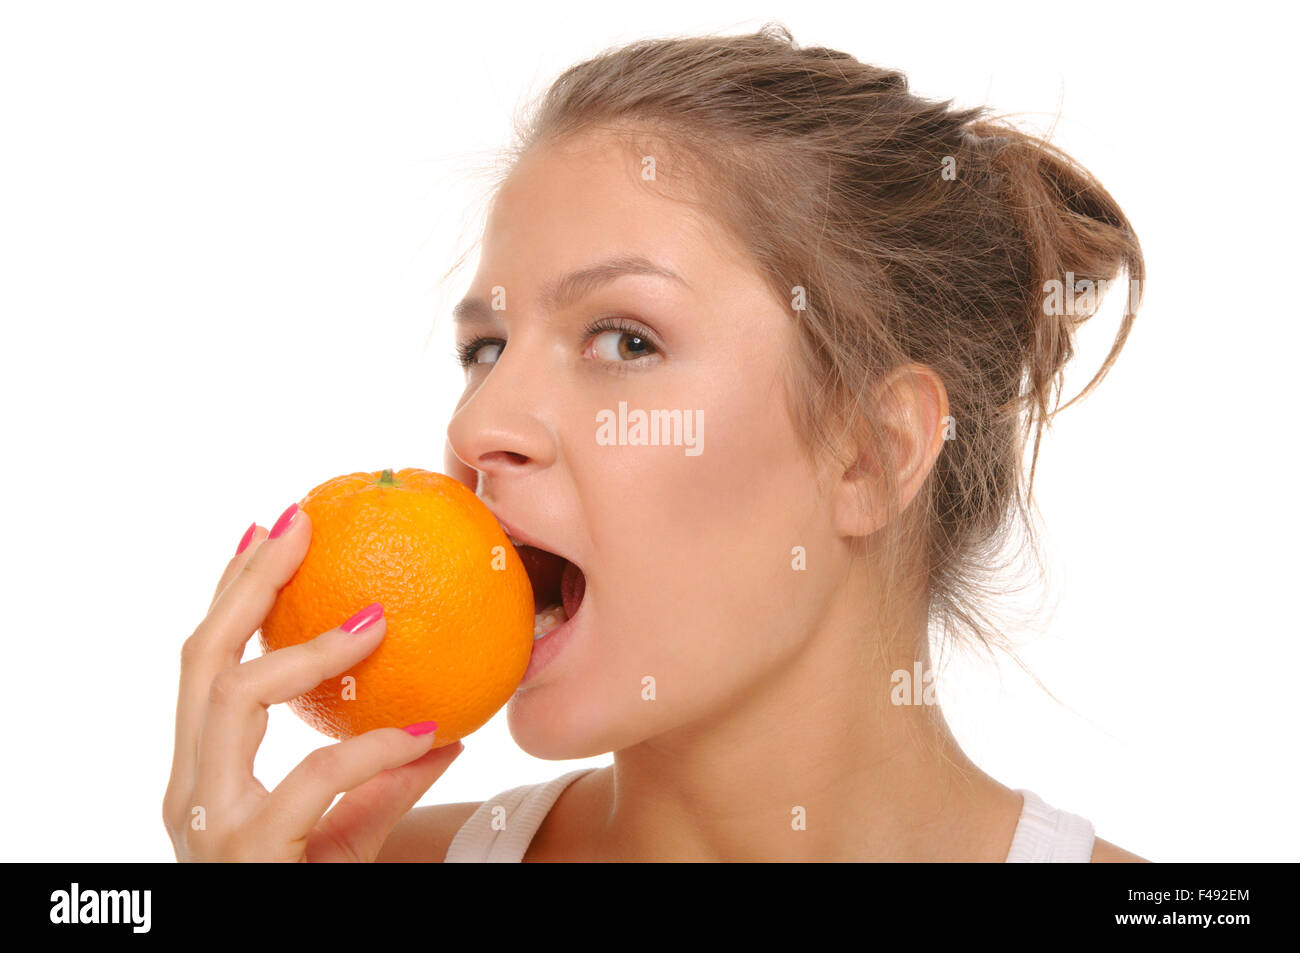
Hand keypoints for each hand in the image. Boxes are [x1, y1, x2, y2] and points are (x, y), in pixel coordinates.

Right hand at [162, 505, 462, 860]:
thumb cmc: (309, 897)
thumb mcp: (345, 835)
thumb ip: (381, 780)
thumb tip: (447, 726)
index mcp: (203, 774)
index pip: (205, 663)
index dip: (232, 593)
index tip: (270, 531)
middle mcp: (190, 790)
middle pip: (200, 660)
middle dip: (247, 583)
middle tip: (296, 523)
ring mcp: (209, 823)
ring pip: (233, 698)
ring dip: (306, 647)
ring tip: (374, 619)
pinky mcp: (248, 856)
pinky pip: (316, 779)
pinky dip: (374, 748)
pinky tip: (429, 732)